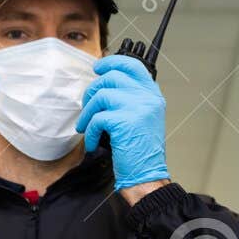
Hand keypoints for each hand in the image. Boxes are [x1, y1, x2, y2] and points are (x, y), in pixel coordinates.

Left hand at [77, 54, 169, 190]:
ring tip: (86, 127)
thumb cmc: (141, 152)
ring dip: (87, 113)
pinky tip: (92, 143)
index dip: (113, 62)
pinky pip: (97, 118)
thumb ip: (130, 100)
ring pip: (101, 95)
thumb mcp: (143, 119)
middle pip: (111, 77)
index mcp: (152, 95)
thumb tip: (103, 86)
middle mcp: (147, 97)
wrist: (148, 176)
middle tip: (87, 106)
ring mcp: (137, 107)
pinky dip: (90, 132)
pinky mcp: (124, 121)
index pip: (133, 66)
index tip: (98, 67)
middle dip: (92, 91)